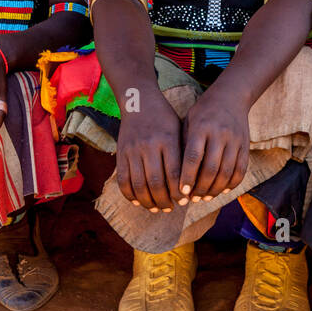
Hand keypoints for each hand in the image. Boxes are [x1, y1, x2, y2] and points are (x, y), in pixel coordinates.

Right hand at [115, 88, 182, 212]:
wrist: (139, 102)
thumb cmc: (165, 118)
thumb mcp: (179, 130)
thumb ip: (183, 153)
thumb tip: (191, 184)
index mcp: (168, 140)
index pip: (174, 173)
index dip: (179, 191)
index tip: (185, 200)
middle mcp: (149, 146)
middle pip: (156, 182)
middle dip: (164, 201)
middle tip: (171, 208)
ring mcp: (132, 150)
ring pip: (139, 185)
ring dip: (148, 202)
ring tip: (157, 208)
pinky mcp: (120, 153)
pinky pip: (123, 180)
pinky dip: (130, 195)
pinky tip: (139, 202)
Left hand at [180, 86, 249, 205]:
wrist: (231, 96)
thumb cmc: (202, 112)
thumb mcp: (188, 122)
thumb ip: (183, 146)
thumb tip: (175, 177)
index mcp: (202, 127)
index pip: (194, 157)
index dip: (187, 177)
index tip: (182, 192)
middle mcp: (220, 134)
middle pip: (212, 169)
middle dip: (201, 188)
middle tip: (192, 199)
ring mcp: (235, 140)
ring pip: (227, 173)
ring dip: (215, 190)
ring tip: (205, 197)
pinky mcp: (246, 146)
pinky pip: (241, 170)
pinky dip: (232, 184)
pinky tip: (221, 190)